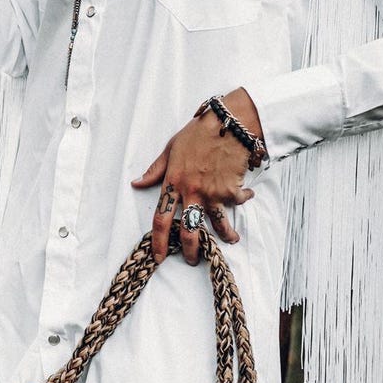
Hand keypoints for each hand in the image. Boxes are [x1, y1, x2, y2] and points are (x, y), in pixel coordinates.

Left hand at [131, 104, 256, 265]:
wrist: (228, 123)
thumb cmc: (198, 133)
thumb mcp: (171, 148)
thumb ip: (155, 169)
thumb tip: (137, 182)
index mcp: (173, 182)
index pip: (160, 218)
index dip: (158, 241)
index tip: (158, 257)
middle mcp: (192, 192)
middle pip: (188, 231)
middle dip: (191, 251)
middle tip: (193, 260)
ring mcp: (213, 193)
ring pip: (218, 226)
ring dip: (226, 236)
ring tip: (231, 239)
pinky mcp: (232, 190)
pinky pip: (238, 203)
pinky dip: (243, 200)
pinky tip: (246, 195)